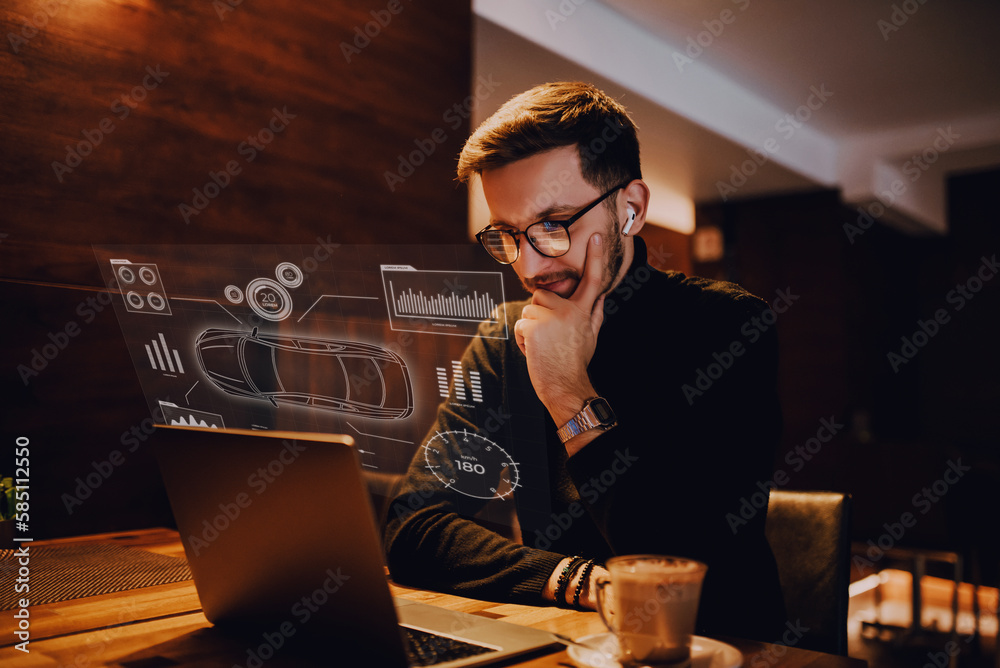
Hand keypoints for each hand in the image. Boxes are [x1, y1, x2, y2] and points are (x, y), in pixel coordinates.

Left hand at [514, 233, 606, 424]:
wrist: (565, 385)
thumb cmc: (576, 362)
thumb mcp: (591, 336)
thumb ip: (594, 314)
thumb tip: (599, 297)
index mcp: (584, 310)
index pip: (592, 280)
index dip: (595, 257)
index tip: (596, 236)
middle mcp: (570, 310)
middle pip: (542, 294)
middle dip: (538, 313)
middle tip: (548, 336)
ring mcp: (553, 317)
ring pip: (528, 309)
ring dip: (530, 327)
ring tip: (542, 345)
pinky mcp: (536, 326)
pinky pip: (520, 324)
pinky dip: (523, 339)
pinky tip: (535, 351)